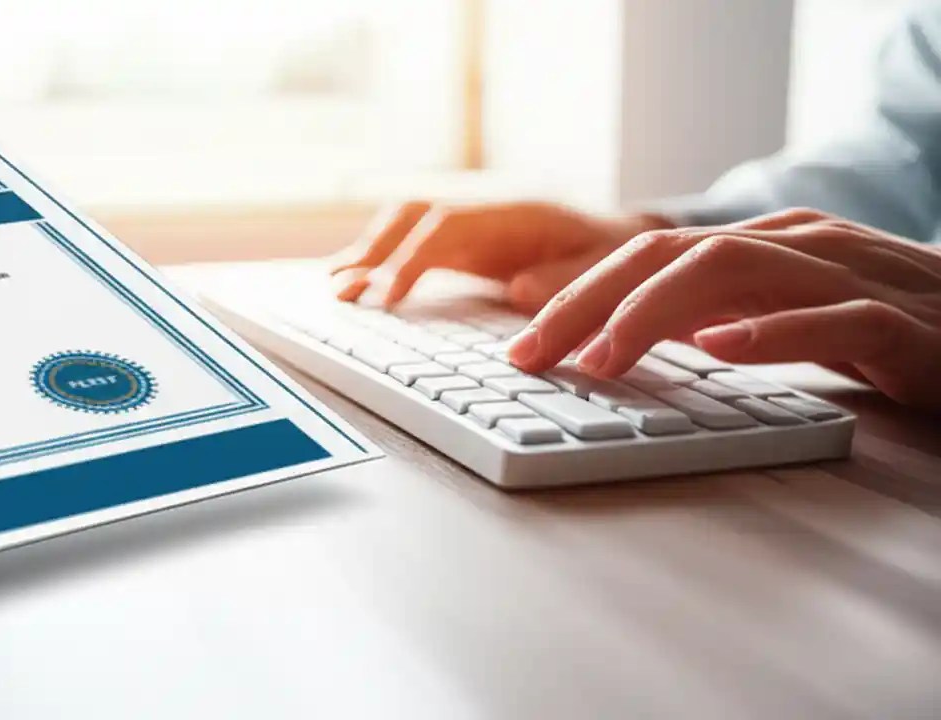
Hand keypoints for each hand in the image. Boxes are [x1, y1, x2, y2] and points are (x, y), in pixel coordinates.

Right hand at [330, 201, 670, 310]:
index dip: (410, 261)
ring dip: (368, 251)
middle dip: (373, 252)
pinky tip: (359, 281)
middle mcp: (485, 214)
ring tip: (336, 285)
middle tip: (343, 290)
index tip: (386, 296)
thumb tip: (517, 290)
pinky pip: (415, 244)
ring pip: (406, 225)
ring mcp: (472, 228)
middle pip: (413, 218)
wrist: (630, 242)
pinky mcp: (467, 246)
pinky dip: (382, 258)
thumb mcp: (605, 270)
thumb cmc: (616, 257)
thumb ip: (565, 280)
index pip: (446, 230)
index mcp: (514, 217)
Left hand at [507, 208, 940, 408]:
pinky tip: (721, 350)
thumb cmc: (885, 328)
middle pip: (671, 254)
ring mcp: (851, 278)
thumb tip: (626, 333)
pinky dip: (773, 332)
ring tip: (599, 358)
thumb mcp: (781, 314)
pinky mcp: (903, 326)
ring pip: (735, 272)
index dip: (578, 290)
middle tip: (530, 354)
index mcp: (766, 244)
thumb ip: (714, 314)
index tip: (520, 332)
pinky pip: (835, 320)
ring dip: (653, 314)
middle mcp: (799, 246)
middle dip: (587, 302)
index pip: (651, 254)